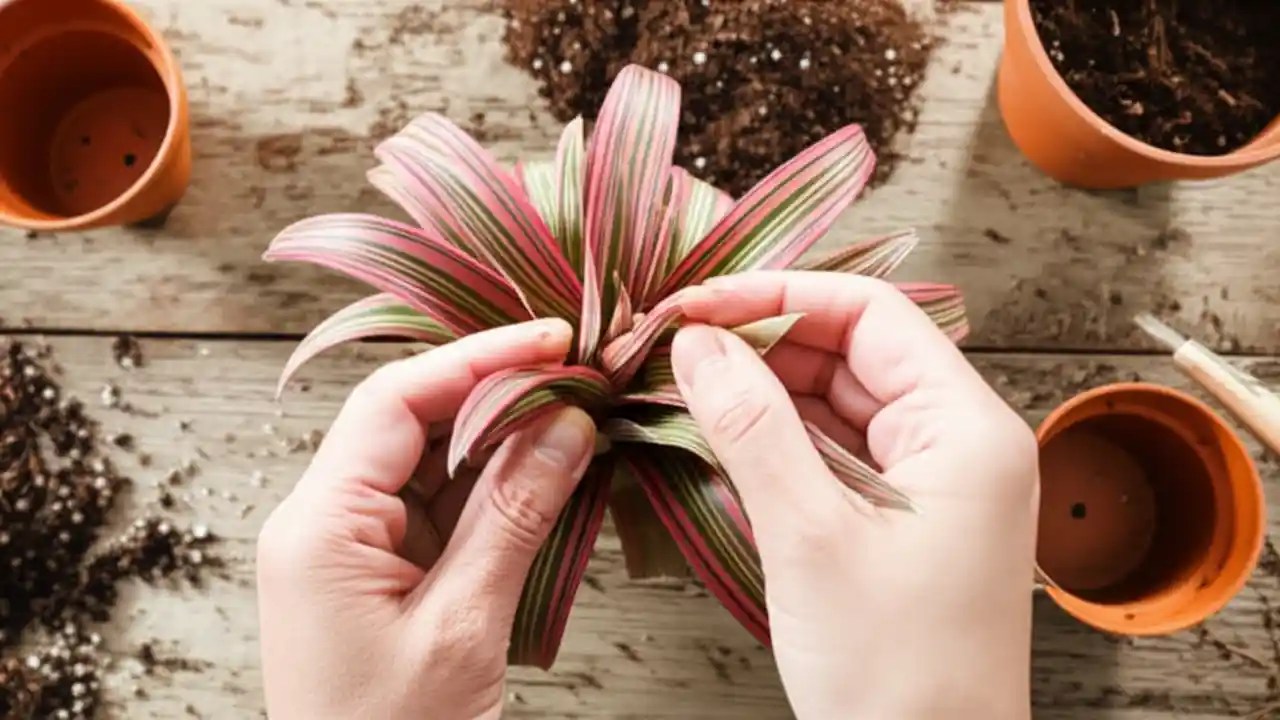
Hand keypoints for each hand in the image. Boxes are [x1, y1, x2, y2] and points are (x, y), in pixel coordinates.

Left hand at [256, 319, 595, 719]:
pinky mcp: (384, 574)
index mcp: (317, 527)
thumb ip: (513, 514)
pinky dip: (498, 489)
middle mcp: (324, 524)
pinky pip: (443, 506)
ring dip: (506, 440)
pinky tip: (552, 475)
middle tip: (580, 376)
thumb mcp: (463, 627)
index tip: (552, 341)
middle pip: (413, 421)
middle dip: (499, 393)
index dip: (478, 359)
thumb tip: (566, 424)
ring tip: (581, 419)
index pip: (394, 402)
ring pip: (434, 460)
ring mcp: (353, 549)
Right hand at [674, 272, 1038, 718]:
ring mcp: (931, 485)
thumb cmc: (899, 678)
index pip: (871, 314)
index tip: (700, 307)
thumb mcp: (811, 538)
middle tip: (676, 350)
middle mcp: (959, 445)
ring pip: (836, 404)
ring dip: (762, 394)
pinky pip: (834, 456)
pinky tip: (721, 440)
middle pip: (851, 353)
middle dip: (762, 344)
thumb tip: (698, 343)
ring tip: (684, 391)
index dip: (779, 297)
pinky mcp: (901, 522)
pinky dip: (777, 443)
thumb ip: (751, 427)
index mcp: (968, 430)